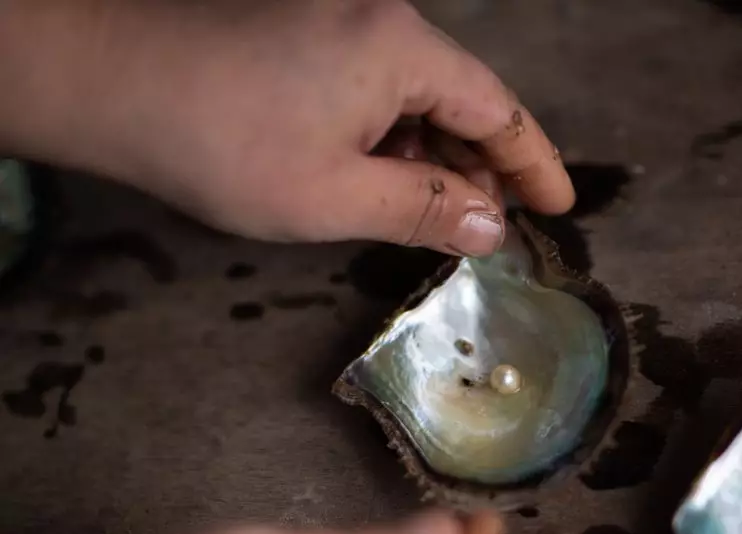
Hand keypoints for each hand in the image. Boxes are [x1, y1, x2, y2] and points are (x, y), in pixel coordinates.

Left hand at [0, 0, 574, 255]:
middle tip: (490, 230)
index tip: (559, 207)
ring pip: (414, 96)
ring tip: (437, 218)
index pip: (497, 109)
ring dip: (431, 158)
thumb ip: (425, 209)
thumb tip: (493, 227)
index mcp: (400, 49)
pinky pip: (373, 86)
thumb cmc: (224, 144)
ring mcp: (340, 18)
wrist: (108, 81)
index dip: (533, 163)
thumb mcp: (336, 194)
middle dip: (480, 169)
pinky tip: (382, 180)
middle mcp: (381, 19)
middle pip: (458, 99)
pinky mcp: (306, 29)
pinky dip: (389, 137)